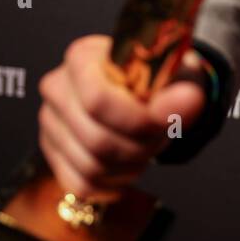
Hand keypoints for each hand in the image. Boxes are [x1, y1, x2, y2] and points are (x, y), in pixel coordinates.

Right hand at [37, 35, 206, 200]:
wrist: (146, 93)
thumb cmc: (159, 80)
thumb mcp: (176, 76)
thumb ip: (181, 89)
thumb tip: (189, 99)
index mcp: (83, 57)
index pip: (98, 100)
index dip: (136, 121)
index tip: (164, 124)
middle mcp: (57, 87)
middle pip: (96, 139)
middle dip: (139, 147)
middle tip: (161, 137)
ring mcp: (50, 122)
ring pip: (90, 166)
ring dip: (130, 166)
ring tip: (148, 148)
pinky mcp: (52, 152)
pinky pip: (80, 184)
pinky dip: (112, 183)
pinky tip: (130, 166)